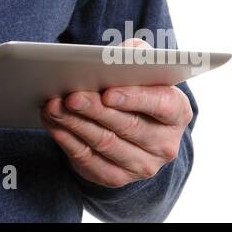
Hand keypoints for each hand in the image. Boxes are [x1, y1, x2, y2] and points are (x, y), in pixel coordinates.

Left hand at [39, 38, 193, 187]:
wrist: (132, 128)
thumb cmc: (134, 89)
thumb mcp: (141, 69)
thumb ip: (137, 56)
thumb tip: (124, 53)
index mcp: (178, 112)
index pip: (161, 104)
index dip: (134, 98)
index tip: (108, 92)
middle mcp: (164, 144)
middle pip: (128, 126)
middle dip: (95, 110)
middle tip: (71, 96)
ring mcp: (142, 165)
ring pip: (104, 143)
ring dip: (75, 124)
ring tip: (53, 106)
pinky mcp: (116, 177)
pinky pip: (88, 160)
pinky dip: (67, 140)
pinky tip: (53, 124)